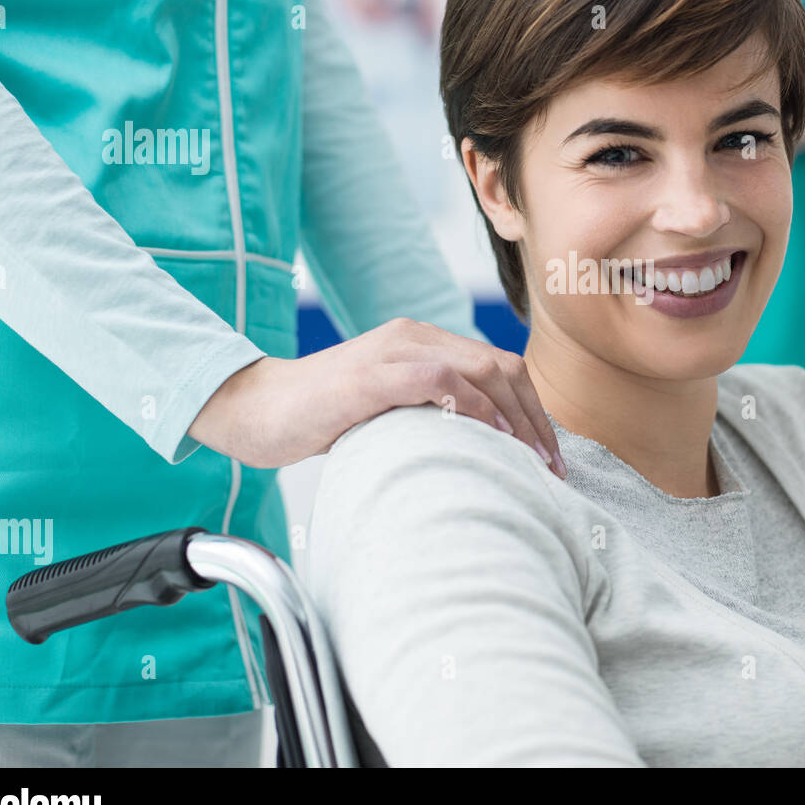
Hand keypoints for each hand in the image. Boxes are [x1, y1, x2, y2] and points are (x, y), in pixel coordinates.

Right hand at [187, 317, 565, 476]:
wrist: (253, 409)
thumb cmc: (319, 419)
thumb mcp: (388, 412)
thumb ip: (429, 415)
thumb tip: (480, 455)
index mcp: (421, 342)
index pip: (499, 366)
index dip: (532, 410)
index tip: (547, 455)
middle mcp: (413, 337)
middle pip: (501, 366)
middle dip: (535, 418)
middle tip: (551, 467)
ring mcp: (392, 352)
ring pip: (479, 368)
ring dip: (514, 417)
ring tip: (530, 461)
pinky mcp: (371, 375)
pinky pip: (439, 379)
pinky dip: (472, 406)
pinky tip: (491, 437)